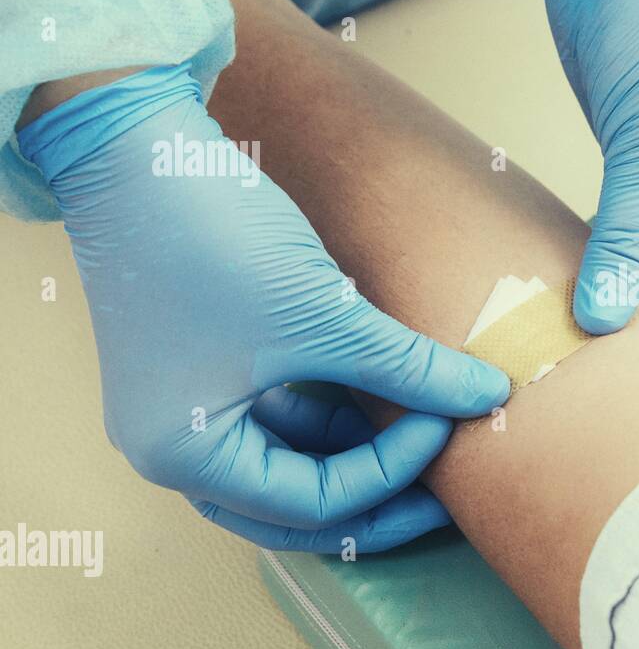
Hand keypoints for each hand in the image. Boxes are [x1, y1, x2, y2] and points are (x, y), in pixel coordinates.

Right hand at [19, 65, 509, 551]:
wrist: (138, 142)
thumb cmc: (211, 235)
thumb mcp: (324, 315)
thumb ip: (411, 367)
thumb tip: (491, 392)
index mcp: (186, 454)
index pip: (310, 503)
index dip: (390, 471)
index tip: (447, 421)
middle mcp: (178, 448)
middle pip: (296, 507)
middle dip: (376, 498)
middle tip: (448, 492)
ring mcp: (191, 409)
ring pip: (293, 464)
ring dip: (361, 454)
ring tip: (431, 436)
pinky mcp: (211, 370)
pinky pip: (285, 418)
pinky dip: (339, 416)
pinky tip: (393, 401)